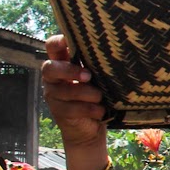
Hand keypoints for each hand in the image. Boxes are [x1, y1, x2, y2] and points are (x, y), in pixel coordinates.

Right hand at [42, 36, 109, 169]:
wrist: (90, 129)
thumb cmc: (97, 96)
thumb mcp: (98, 78)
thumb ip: (98, 65)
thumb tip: (120, 52)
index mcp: (62, 63)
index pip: (52, 46)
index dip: (59, 41)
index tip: (72, 41)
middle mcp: (53, 78)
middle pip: (49, 68)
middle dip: (70, 71)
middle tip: (89, 76)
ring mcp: (53, 95)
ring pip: (63, 90)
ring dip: (85, 93)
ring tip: (100, 96)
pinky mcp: (58, 111)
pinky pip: (71, 108)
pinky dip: (89, 109)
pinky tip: (101, 110)